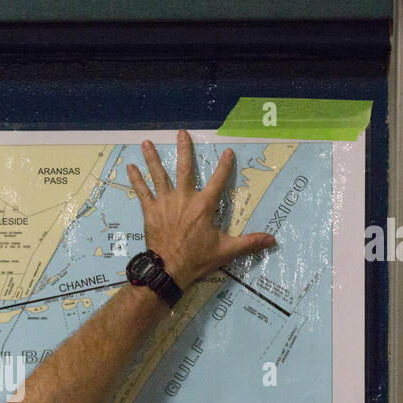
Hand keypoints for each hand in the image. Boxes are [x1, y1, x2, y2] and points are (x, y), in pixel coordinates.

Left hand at [126, 130, 276, 286]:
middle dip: (184, 150)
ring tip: (146, 143)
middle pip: (184, 169)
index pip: (219, 180)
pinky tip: (129, 167)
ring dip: (152, 159)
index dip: (224, 165)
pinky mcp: (150, 211)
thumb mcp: (226, 251)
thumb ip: (249, 242)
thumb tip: (272, 240)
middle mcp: (184, 198)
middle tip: (181, 133)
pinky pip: (142, 192)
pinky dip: (136, 180)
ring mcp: (165, 203)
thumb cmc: (197, 259)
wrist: (168, 269)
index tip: (228, 151)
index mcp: (204, 205)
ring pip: (159, 176)